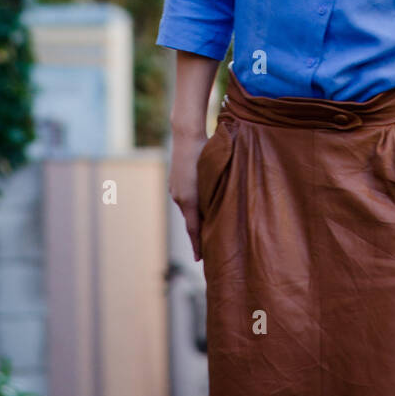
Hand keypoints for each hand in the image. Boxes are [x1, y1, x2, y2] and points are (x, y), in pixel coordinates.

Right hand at [169, 131, 208, 262]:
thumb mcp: (214, 177)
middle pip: (191, 221)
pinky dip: (192, 203)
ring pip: (189, 208)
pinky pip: (185, 197)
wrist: (186, 135)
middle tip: (208, 248)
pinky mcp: (174, 182)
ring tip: (208, 223)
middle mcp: (179, 197)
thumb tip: (220, 213)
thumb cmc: (206, 153)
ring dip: (197, 215)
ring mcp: (175, 189)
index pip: (194, 229)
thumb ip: (216, 196)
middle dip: (199, 233)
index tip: (199, 260)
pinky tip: (201, 199)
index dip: (197, 245)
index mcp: (189, 200)